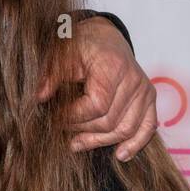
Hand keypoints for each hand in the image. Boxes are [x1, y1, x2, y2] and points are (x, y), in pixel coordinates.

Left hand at [38, 16, 157, 160]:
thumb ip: (51, 76)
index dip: (73, 117)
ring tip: (76, 144)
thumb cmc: (81, 43)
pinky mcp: (149, 98)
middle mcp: (133, 80)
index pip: (96, 105)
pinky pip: (147, 127)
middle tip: (60, 130)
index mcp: (112, 66)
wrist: (104, 35)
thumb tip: (39, 98)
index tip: (54, 118)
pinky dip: (135, 144)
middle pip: (109, 121)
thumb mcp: (61, 53)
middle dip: (82, 130)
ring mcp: (144, 90)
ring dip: (100, 141)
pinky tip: (120, 155)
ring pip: (125, 129)